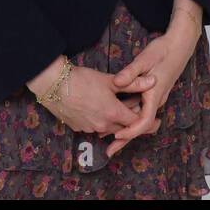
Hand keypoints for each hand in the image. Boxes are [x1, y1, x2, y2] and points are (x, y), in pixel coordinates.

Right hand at [34, 63, 157, 135]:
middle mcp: (103, 125)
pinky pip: (95, 128)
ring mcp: (89, 128)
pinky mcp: (78, 128)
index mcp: (113, 113)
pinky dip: (100, 121)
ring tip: (117, 107)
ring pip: (109, 129)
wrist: (55, 85)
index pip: (136, 122)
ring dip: (115, 121)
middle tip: (137, 110)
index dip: (145, 118)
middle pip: (123, 128)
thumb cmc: (83, 80)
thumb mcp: (111, 80)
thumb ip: (134, 83)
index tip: (154, 117)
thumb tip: (153, 80)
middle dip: (131, 120)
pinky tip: (98, 108)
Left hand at [104, 23, 199, 157]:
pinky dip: (127, 114)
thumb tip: (116, 82)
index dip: (130, 131)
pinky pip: (139, 108)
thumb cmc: (164, 51)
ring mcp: (154, 97)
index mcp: (155, 94)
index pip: (144, 121)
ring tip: (105, 136)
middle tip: (109, 150)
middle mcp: (156, 100)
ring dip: (124, 126)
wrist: (180, 45)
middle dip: (125, 137)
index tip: (116, 135)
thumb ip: (131, 72)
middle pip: (140, 124)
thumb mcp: (146, 59)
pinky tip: (114, 116)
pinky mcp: (152, 93)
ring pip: (139, 117)